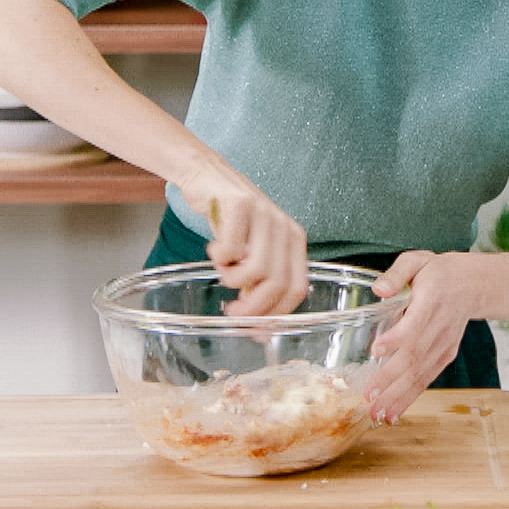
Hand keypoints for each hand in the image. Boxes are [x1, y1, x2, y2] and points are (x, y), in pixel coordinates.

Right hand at [181, 169, 308, 317]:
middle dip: (252, 308)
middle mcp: (285, 227)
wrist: (211, 179)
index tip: (255, 329)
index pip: (297, 289)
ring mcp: (264, 215)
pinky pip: (230, 249)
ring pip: (257, 269)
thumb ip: (262, 281)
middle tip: (232, 311)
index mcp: (295, 242)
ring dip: (233, 280)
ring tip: (224, 271)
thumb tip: (260, 328)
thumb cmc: (233, 221)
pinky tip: (215, 250)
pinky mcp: (240, 205)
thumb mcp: (255, 250)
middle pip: (278, 284)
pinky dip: (219, 258)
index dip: (276, 315)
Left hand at [364, 251, 475, 422]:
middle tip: (369, 396)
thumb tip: (379, 290)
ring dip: (399, 396)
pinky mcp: (445, 355)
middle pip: (415, 356)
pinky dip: (411, 397)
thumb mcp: (418, 260)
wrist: (476, 285)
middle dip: (391, 379)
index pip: (414, 323)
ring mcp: (444, 345)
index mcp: (432, 301)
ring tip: (377, 414)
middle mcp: (439, 327)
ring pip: (421, 373)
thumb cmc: (440, 272)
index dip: (396, 339)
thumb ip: (397, 273)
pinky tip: (394, 412)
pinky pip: (427, 378)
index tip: (376, 351)